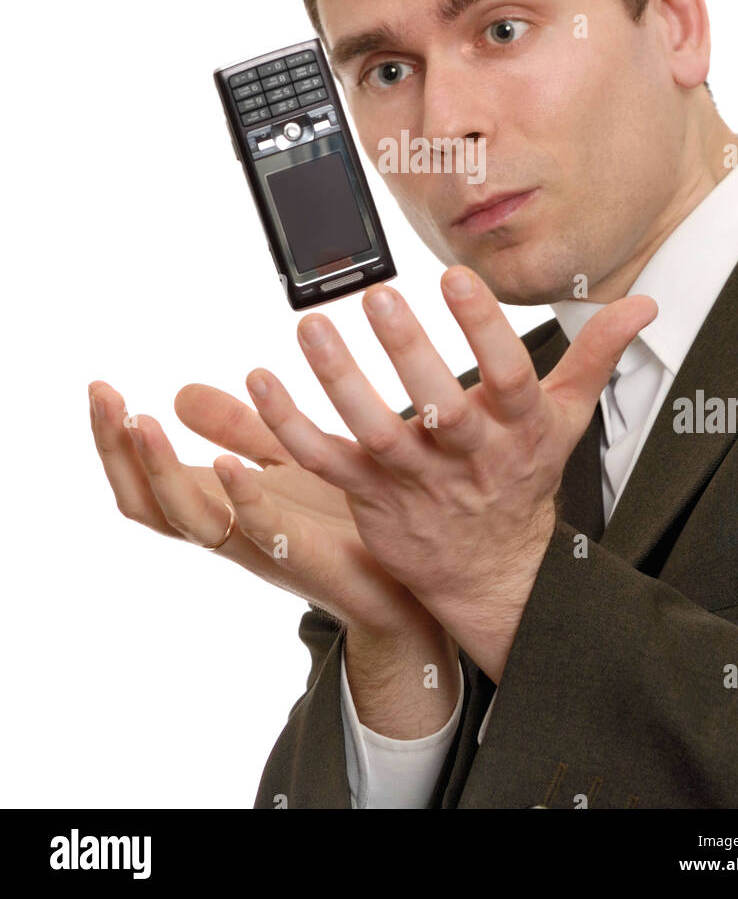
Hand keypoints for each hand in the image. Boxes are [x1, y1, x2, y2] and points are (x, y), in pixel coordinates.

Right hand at [88, 377, 440, 637]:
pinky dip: (242, 499)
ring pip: (193, 520)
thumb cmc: (344, 518)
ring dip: (163, 470)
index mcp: (221, 507)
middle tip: (105, 397)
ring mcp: (264, 548)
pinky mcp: (311, 556)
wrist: (410, 576)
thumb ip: (236, 427)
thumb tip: (177, 392)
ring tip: (142, 424)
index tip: (100, 388)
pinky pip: (266, 532)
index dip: (116, 438)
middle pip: (151, 502)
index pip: (145, 479)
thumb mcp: (286, 457)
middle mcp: (231, 532)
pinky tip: (227, 463)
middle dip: (120, 450)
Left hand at [244, 265, 656, 681]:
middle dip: (409, 354)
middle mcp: (465, 457)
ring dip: (339, 381)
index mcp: (517, 431)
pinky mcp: (368, 495)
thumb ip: (597, 354)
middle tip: (378, 298)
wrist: (494, 572)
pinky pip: (322, 460)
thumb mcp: (569, 419)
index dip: (484, 329)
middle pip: (439, 408)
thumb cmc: (524, 480)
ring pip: (373, 431)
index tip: (456, 277)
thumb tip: (642, 304)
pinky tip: (260, 379)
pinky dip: (287, 425)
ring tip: (311, 327)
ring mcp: (413, 479)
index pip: (508, 376)